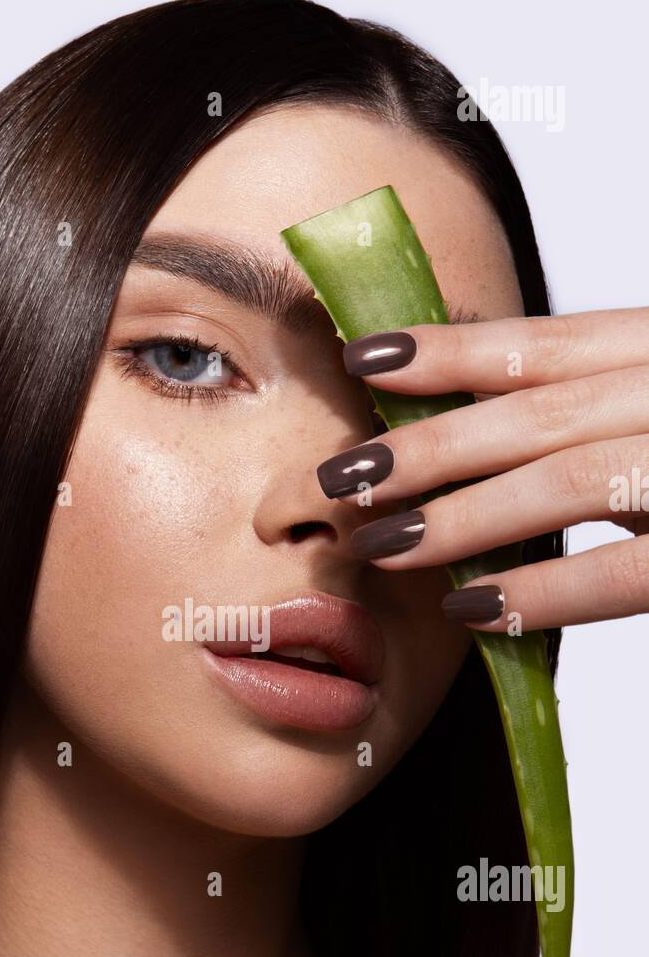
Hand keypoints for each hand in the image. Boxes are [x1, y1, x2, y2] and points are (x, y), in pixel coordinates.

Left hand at [317, 308, 648, 630]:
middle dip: (429, 448)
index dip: (451, 353)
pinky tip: (469, 609)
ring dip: (461, 519)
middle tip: (341, 478)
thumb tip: (472, 419)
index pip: (548, 346)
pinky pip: (616, 573)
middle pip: (539, 416)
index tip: (359, 359)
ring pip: (566, 484)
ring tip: (381, 546)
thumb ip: (592, 413)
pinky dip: (538, 593)